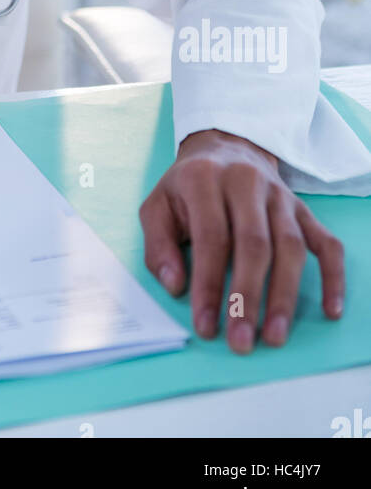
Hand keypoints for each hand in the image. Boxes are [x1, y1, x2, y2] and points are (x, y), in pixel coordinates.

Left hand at [138, 129, 344, 352]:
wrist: (225, 147)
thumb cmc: (187, 186)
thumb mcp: (157, 205)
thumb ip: (158, 245)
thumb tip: (175, 285)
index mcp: (205, 180)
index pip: (212, 237)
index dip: (209, 285)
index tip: (206, 326)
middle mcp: (246, 182)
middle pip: (255, 245)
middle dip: (248, 298)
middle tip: (242, 341)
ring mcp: (280, 196)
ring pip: (290, 247)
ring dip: (284, 296)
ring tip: (275, 336)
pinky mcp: (303, 209)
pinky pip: (327, 243)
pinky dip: (333, 277)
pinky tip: (330, 309)